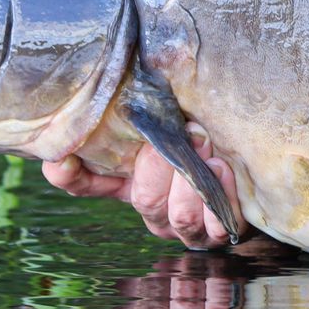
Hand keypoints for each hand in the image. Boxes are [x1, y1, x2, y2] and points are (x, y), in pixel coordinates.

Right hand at [42, 122, 245, 246]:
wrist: (245, 155)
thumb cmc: (199, 126)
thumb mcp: (168, 114)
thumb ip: (143, 107)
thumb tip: (120, 76)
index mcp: (127, 179)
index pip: (82, 183)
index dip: (68, 176)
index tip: (63, 159)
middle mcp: (150, 206)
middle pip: (144, 200)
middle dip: (162, 167)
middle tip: (183, 134)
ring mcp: (182, 226)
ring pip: (178, 216)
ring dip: (194, 180)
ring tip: (206, 145)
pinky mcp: (216, 232)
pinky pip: (214, 226)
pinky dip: (221, 194)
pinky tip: (223, 169)